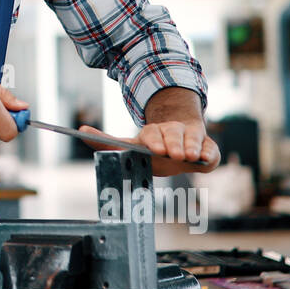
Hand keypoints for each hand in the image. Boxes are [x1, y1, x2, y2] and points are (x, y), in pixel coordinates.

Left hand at [76, 120, 219, 175]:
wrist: (184, 148)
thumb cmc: (154, 151)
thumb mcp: (130, 148)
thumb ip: (106, 143)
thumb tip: (80, 130)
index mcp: (152, 133)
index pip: (152, 134)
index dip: (154, 141)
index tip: (155, 150)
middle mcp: (173, 132)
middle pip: (173, 133)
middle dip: (174, 143)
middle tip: (174, 154)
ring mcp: (191, 137)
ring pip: (193, 137)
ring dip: (191, 146)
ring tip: (188, 156)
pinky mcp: (207, 147)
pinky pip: (210, 150)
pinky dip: (208, 154)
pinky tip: (204, 158)